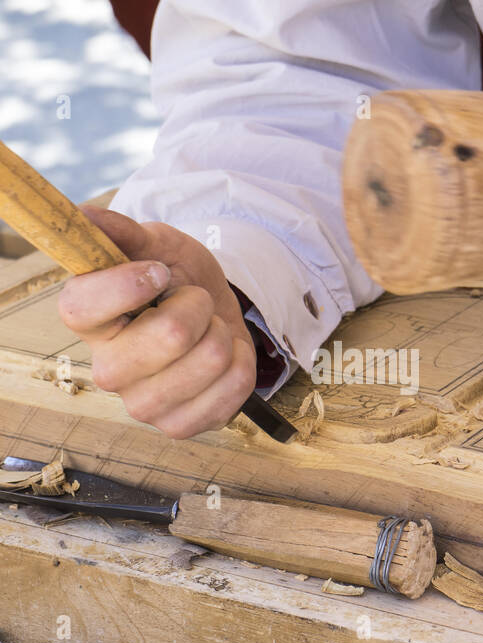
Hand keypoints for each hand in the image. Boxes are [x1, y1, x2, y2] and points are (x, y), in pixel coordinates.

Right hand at [58, 207, 256, 437]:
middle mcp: (106, 369)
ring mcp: (141, 405)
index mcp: (86, 320)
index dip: (126, 286)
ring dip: (222, 332)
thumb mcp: (155, 245)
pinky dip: (242, 363)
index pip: (81, 308)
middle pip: (170, 336)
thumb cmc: (176, 280)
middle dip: (199, 305)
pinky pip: (233, 388)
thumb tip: (85, 215)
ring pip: (211, 359)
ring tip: (207, 329)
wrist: (212, 316)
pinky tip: (224, 359)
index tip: (158, 272)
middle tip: (193, 301)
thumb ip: (123, 231)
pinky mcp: (179, 427)